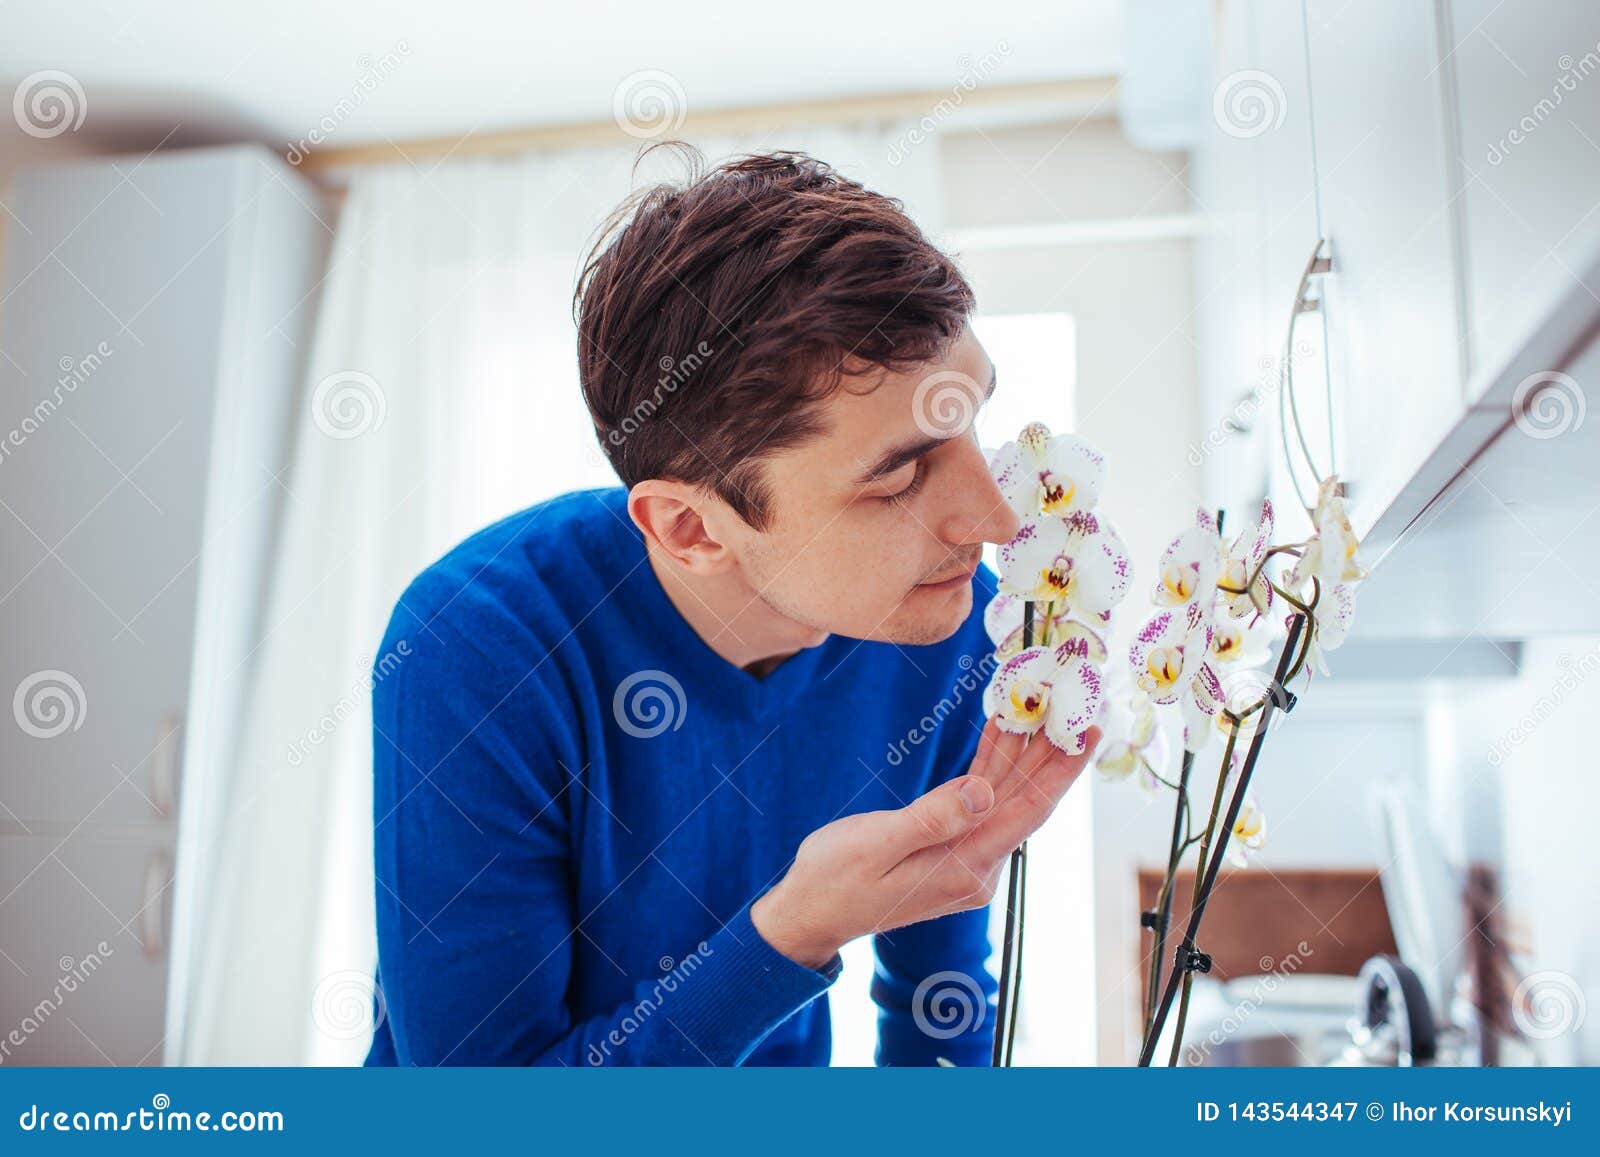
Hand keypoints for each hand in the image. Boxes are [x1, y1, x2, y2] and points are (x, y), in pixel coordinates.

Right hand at [751, 718, 1099, 968]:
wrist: (809, 913)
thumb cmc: (833, 879)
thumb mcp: (876, 844)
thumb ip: (932, 819)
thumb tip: (984, 792)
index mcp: (964, 867)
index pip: (1027, 811)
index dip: (1061, 771)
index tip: (1087, 733)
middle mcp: (976, 868)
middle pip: (1024, 801)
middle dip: (1051, 754)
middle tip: (1075, 706)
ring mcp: (965, 860)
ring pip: (1004, 798)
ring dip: (1021, 753)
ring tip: (1041, 706)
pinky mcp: (950, 850)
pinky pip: (980, 802)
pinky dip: (990, 766)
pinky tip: (1000, 732)